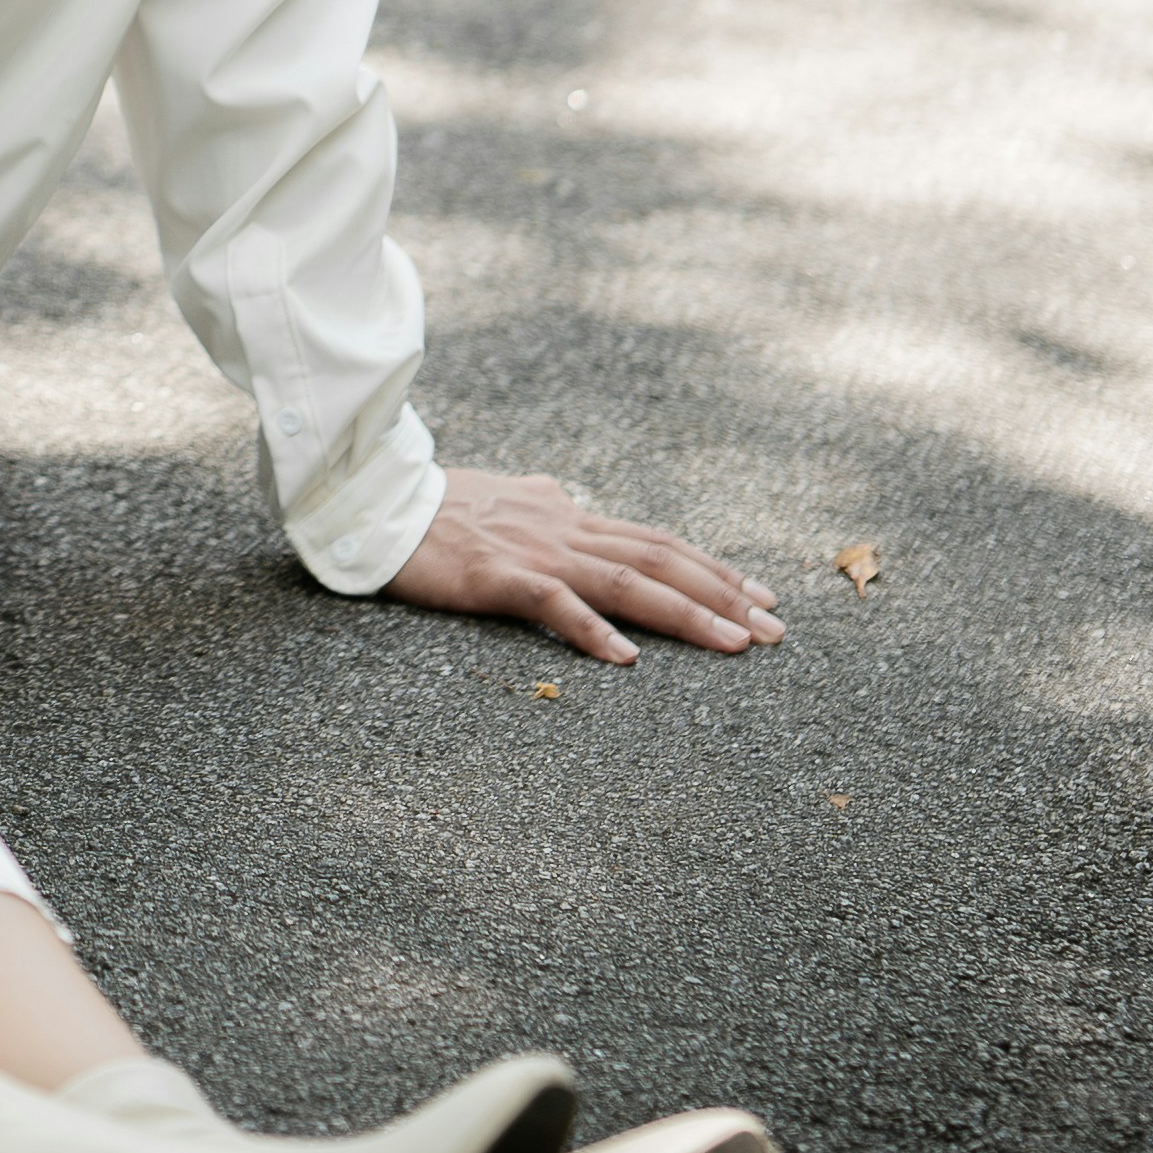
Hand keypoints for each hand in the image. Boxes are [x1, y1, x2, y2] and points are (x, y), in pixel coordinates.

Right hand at [382, 470, 784, 660]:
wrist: (377, 498)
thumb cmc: (436, 504)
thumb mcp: (503, 492)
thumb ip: (542, 498)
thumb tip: (567, 495)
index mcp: (569, 514)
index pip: (658, 541)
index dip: (713, 566)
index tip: (761, 594)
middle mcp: (564, 527)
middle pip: (660, 560)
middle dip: (724, 595)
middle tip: (775, 629)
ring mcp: (534, 550)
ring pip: (625, 581)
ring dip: (685, 613)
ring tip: (733, 643)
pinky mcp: (496, 574)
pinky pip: (553, 603)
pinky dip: (593, 630)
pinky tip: (626, 659)